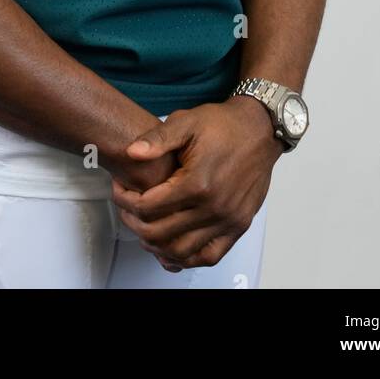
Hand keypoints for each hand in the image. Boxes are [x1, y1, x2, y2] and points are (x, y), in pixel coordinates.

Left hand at [111, 95, 283, 269]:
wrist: (259, 129)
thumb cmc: (224, 125)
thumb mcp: (186, 121)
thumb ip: (157, 138)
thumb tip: (132, 153)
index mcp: (197, 182)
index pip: (148, 206)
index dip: (125, 200)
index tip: (119, 190)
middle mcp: (213, 207)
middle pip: (160, 233)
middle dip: (134, 223)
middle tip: (126, 210)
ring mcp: (228, 220)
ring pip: (182, 251)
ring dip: (156, 245)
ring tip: (144, 228)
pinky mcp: (238, 226)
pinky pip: (209, 256)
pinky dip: (187, 259)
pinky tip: (173, 249)